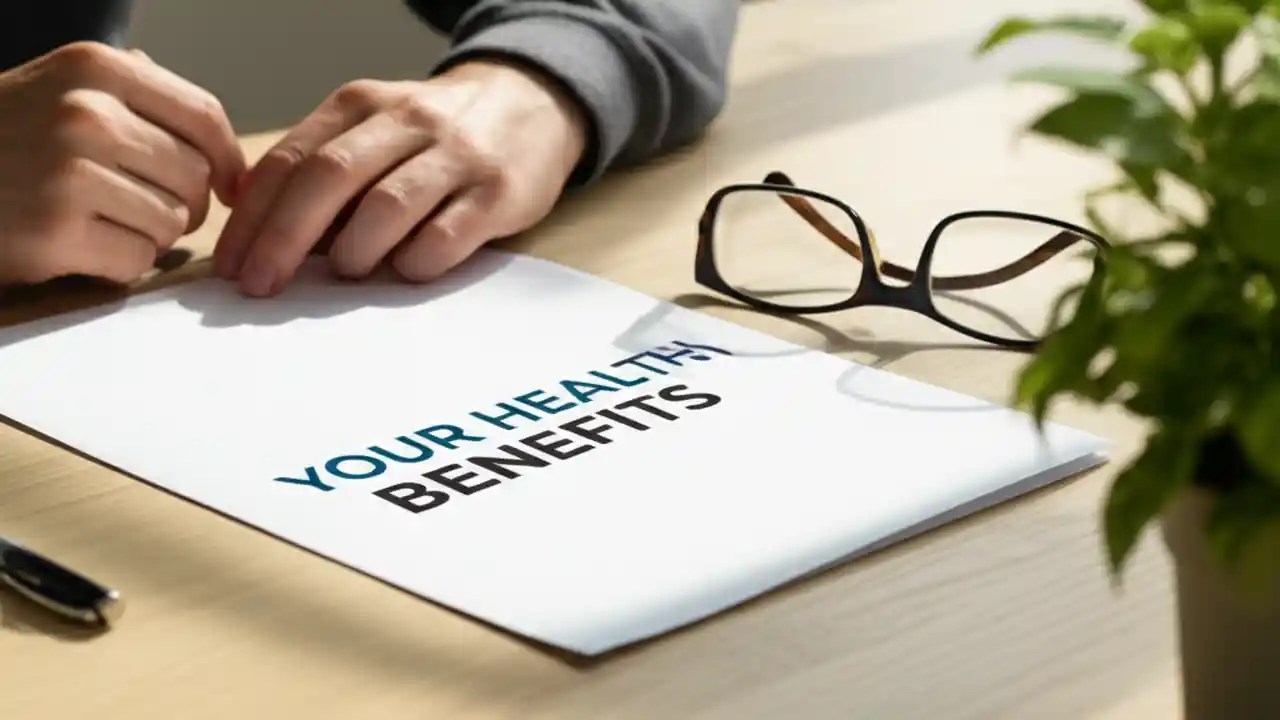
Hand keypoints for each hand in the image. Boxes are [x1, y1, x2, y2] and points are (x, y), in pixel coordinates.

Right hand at [0, 42, 244, 285]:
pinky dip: (120, 263)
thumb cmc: (8, 137)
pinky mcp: (55, 232)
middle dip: (181, 203)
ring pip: (173, 222)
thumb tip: (224, 146)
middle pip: (195, 177)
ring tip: (102, 222)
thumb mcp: (62, 88)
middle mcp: (86, 114)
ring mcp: (69, 173)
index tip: (229, 187)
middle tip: (140, 208)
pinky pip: (138, 260)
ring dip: (149, 234)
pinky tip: (81, 246)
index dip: (228, 160)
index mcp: (96, 69)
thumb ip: (138, 97)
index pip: (204, 116)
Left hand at [214, 59, 587, 296]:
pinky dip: (418, 261)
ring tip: (346, 272)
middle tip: (262, 285)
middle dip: (286, 238)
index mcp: (361, 105)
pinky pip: (449, 234)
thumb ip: (320, 170)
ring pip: (389, 204)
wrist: (533, 105)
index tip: (231, 265)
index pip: (292, 159)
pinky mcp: (498, 192)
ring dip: (354, 250)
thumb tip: (254, 232)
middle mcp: (407, 121)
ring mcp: (456, 155)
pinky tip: (407, 271)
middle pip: (330, 177)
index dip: (254, 216)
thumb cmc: (437, 136)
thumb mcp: (374, 130)